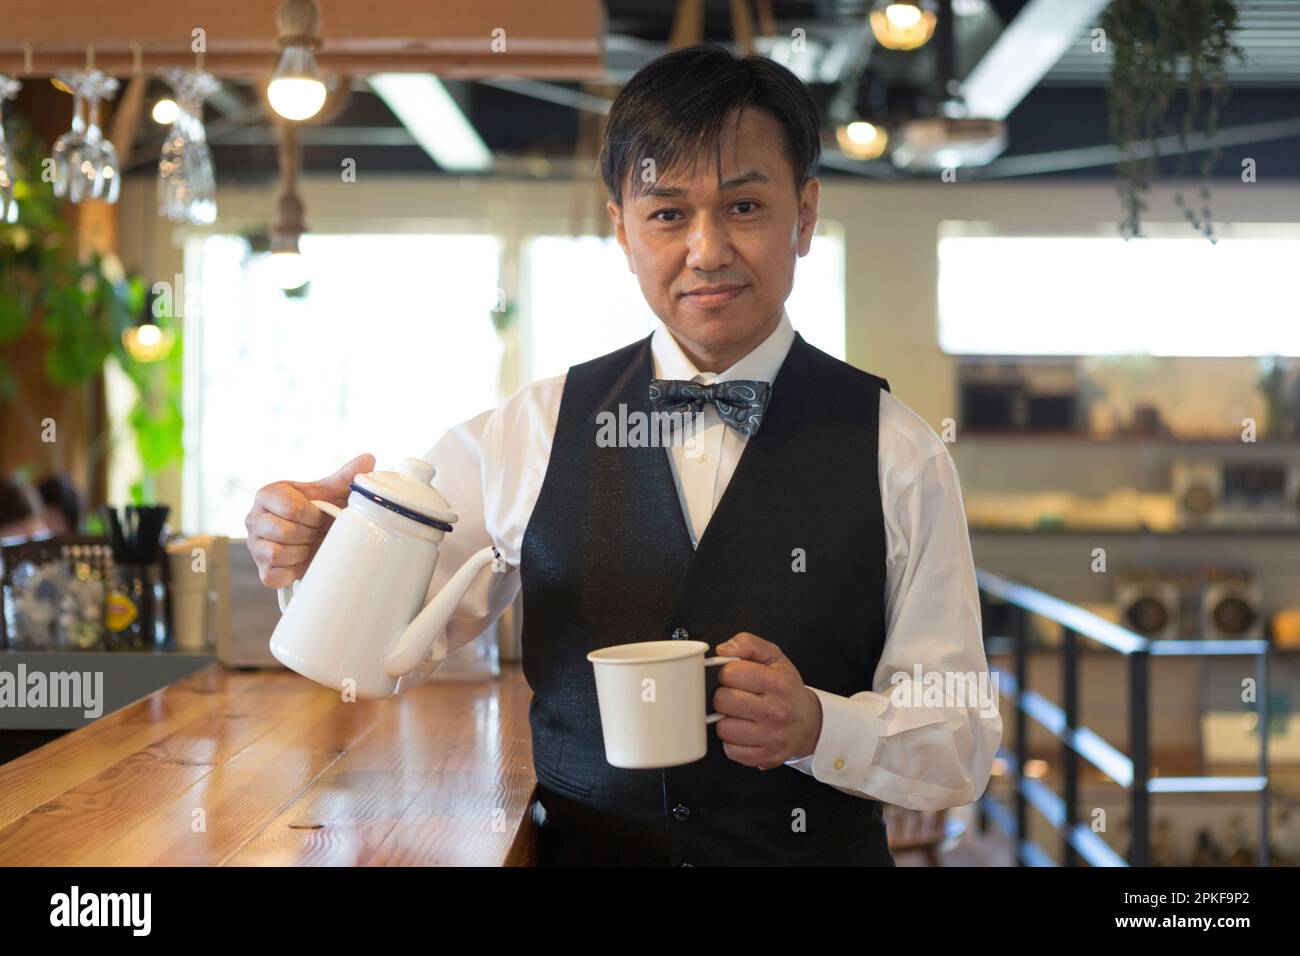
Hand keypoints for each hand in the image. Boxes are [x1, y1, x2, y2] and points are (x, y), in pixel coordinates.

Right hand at [244, 453, 374, 587]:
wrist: (319, 538)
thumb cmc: (322, 510)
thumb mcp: (332, 491)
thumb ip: (347, 475)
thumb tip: (369, 459)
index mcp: (268, 494)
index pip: (291, 509)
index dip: (313, 516)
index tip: (320, 515)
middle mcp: (254, 518)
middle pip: (285, 532)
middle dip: (309, 534)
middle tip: (316, 532)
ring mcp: (255, 546)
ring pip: (278, 554)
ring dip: (302, 552)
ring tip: (309, 545)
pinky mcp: (262, 571)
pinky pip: (275, 576)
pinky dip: (293, 571)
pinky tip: (302, 561)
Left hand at [712, 632, 822, 770]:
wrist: (808, 721)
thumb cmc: (786, 688)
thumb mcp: (773, 657)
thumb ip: (747, 644)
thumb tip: (723, 650)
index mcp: (778, 683)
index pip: (731, 673)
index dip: (728, 673)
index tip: (736, 676)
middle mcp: (776, 711)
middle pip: (723, 700)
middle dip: (724, 695)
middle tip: (736, 696)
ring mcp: (772, 736)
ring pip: (724, 728)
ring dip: (726, 720)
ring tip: (739, 714)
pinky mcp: (766, 756)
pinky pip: (731, 750)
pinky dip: (733, 741)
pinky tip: (744, 731)